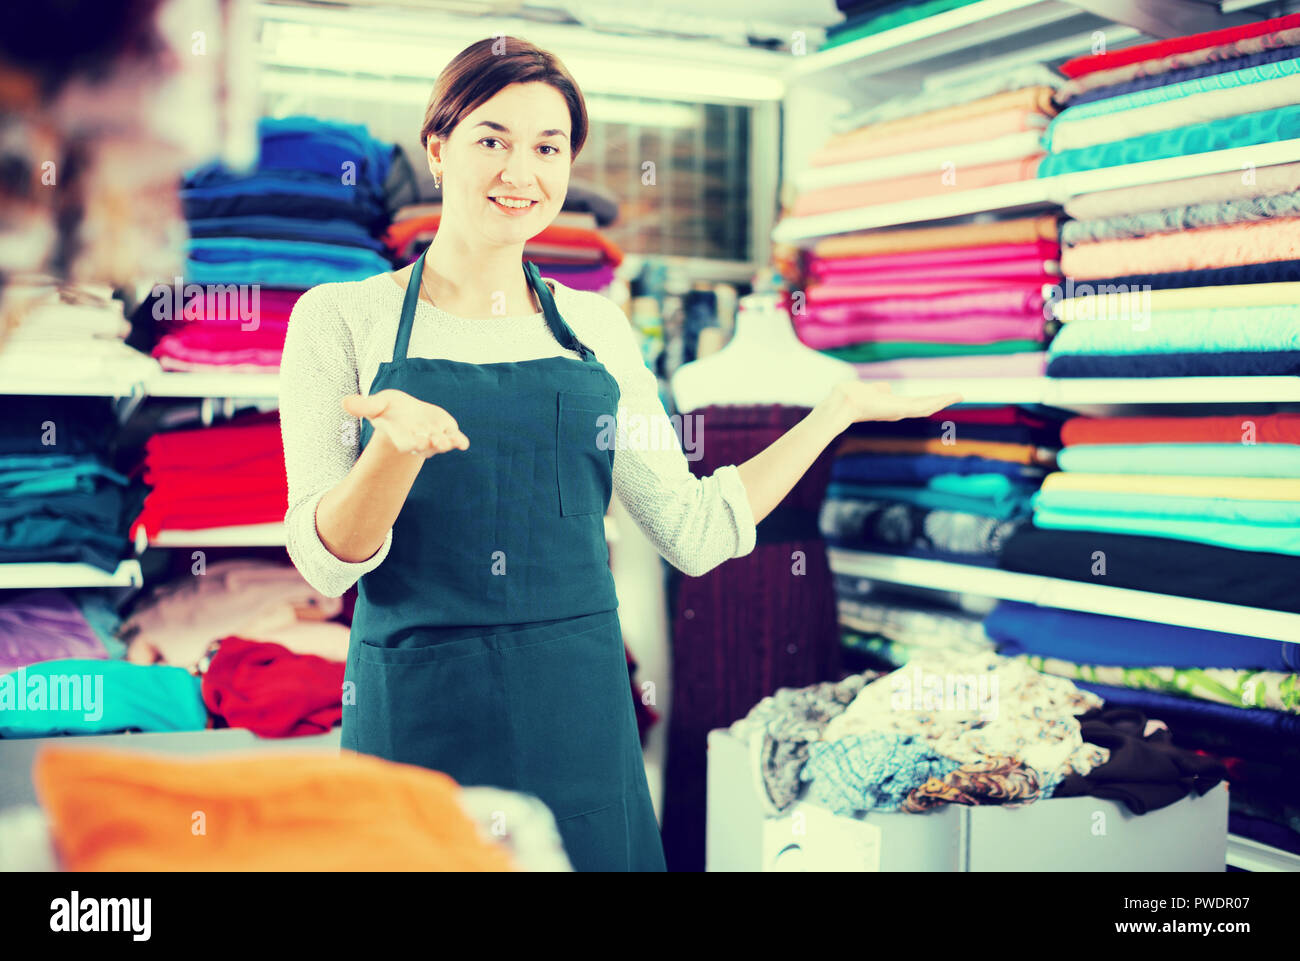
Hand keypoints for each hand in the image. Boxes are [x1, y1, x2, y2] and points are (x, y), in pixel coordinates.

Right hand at [342, 389, 469, 457]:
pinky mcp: (446, 432)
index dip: (410, 443)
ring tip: (451, 442)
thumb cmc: (390, 411)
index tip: (415, 443)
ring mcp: (433, 439)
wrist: (408, 414)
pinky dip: (459, 441)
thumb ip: (364, 406)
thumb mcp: (377, 405)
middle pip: (424, 446)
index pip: (404, 442)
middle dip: (428, 444)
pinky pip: (454, 439)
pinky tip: (463, 443)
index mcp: (400, 436)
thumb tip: (344, 402)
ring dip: (445, 444)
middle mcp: (418, 441)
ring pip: (440, 444)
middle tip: (433, 442)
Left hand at [827, 380, 963, 427]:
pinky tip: (949, 397)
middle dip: (941, 401)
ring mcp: (901, 411)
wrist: (844, 402)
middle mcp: (898, 410)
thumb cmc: (851, 396)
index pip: (914, 403)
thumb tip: (886, 388)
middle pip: (924, 405)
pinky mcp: (902, 409)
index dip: (928, 400)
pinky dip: (938, 401)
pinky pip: (924, 405)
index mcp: (892, 406)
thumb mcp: (870, 390)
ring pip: (927, 406)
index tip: (941, 397)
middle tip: (958, 396)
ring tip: (958, 395)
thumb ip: (879, 389)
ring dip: (943, 400)